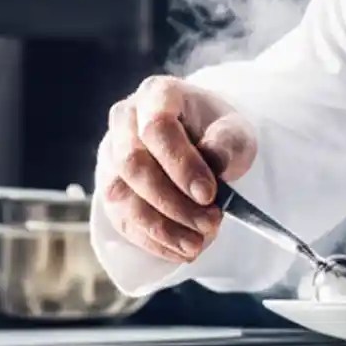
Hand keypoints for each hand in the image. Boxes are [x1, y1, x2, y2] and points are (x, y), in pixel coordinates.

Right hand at [95, 75, 256, 263]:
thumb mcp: (235, 130)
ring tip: (198, 244)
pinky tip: (180, 251)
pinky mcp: (110, 188)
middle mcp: (124, 120)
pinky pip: (121, 219)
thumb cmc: (217, 131)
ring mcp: (110, 154)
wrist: (203, 140)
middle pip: (133, 164)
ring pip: (122, 197)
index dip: (181, 165)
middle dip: (173, 202)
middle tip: (211, 223)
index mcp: (157, 94)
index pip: (157, 128)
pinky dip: (152, 240)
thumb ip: (227, 142)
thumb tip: (213, 165)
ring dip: (162, 227)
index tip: (210, 194)